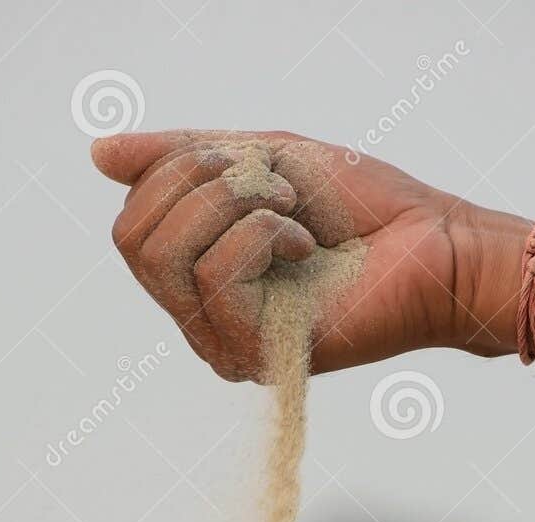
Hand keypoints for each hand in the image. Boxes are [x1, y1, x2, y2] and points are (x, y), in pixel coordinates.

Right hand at [90, 129, 526, 380]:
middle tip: (269, 183)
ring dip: (236, 206)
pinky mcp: (257, 355)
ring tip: (294, 215)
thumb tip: (97, 152)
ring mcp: (225, 342)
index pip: (131, 218)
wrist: (437, 242)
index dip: (178, 168)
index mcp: (198, 273)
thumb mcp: (261, 158)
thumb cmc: (363, 205)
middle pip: (132, 239)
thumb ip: (181, 157)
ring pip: (166, 259)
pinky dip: (262, 236)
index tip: (250, 162)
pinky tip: (306, 247)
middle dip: (197, 182)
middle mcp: (201, 317)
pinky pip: (214, 280)